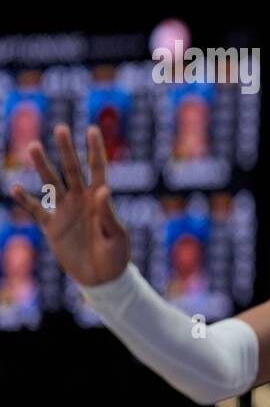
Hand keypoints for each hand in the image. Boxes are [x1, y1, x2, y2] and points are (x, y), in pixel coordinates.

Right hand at [10, 124, 129, 285]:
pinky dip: (25, 200)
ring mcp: (65, 212)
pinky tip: (15, 187)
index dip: (95, 149)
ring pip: (51, 183)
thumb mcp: (116, 235)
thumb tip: (103, 190)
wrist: (102, 278)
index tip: (91, 129)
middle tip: (60, 128)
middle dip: (66, 150)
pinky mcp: (52, 227)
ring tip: (33, 146)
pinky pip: (36, 210)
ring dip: (43, 166)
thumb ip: (108, 213)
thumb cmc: (116, 256)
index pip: (98, 169)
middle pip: (72, 170)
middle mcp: (81, 200)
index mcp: (100, 199)